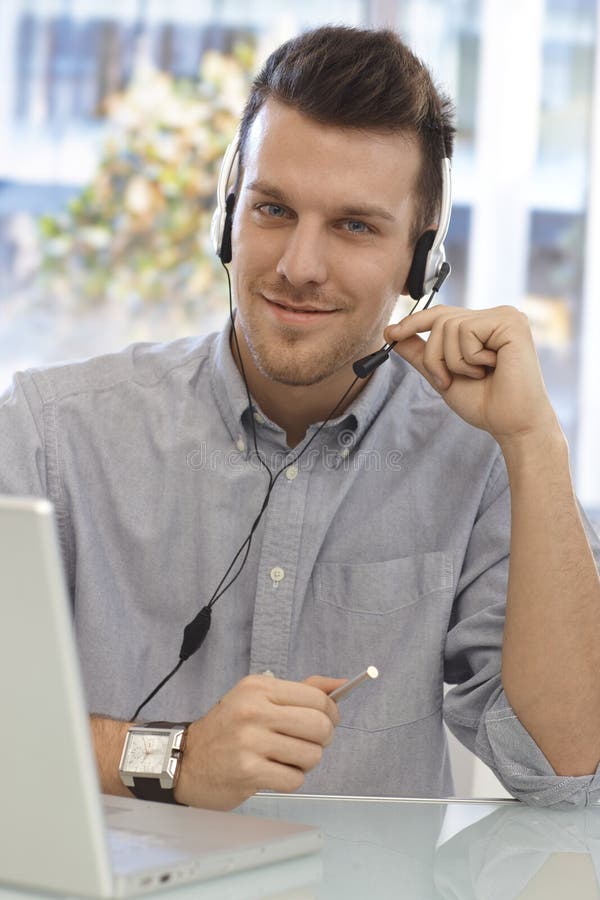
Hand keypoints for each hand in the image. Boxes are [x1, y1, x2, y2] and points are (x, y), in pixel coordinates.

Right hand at [174, 674, 344, 809]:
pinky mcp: (248, 772)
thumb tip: (341, 685)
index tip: (328, 720)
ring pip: (311, 755)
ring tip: (286, 758)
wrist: (186, 760)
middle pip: (319, 726)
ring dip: (305, 762)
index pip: (316, 697)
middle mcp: (254, 710)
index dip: (331, 712)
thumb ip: (301, 690)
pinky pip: (294, 779)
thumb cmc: (229, 728)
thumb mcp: (259, 697)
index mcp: (259, 688)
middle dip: (323, 739)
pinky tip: (273, 772)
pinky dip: (290, 779)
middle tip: (310, 742)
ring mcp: (250, 742)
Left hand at [384, 304, 558, 446]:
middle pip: (440, 319)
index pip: (441, 314)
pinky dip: (469, 358)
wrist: (512, 424)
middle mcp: (496, 316)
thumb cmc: (485, 404)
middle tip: (447, 381)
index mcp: (483, 326)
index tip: (390, 333)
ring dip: (453, 361)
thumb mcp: (443, 376)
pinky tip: (491, 369)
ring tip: (477, 375)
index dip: (413, 322)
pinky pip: (466, 332)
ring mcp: (505, 316)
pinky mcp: (511, 323)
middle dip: (434, 356)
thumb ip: (422, 354)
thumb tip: (392, 334)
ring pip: (449, 326)